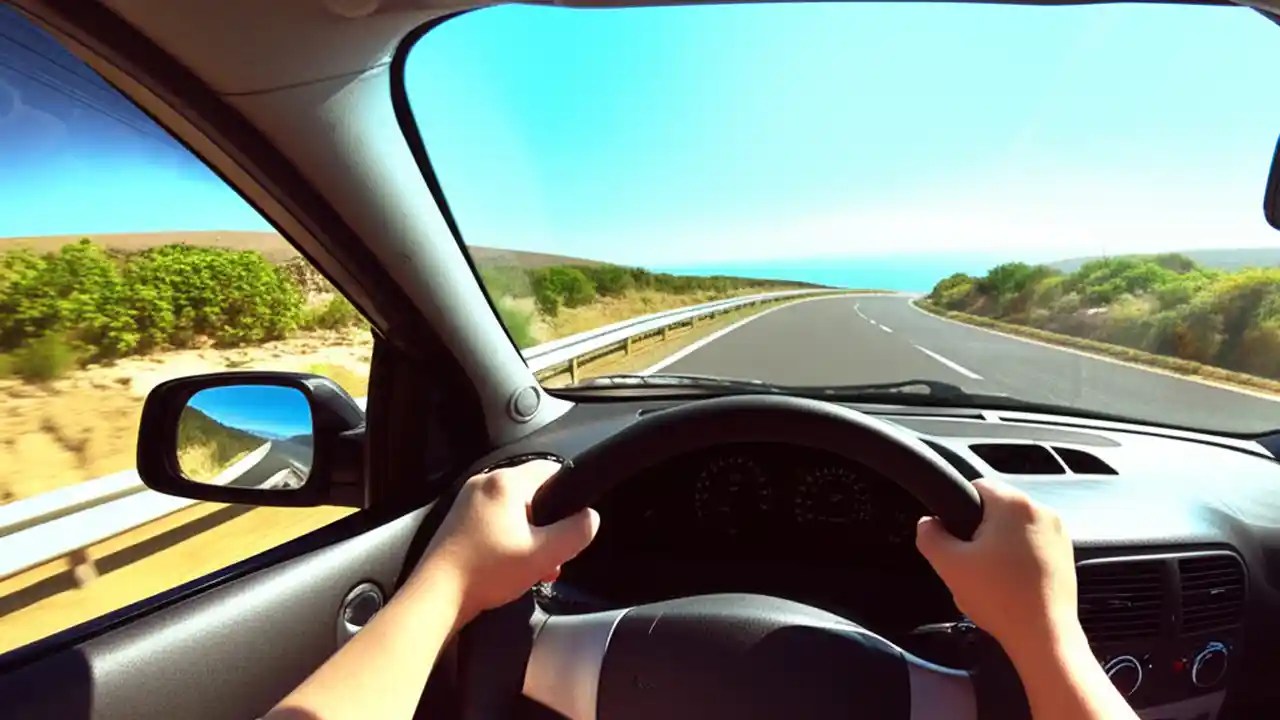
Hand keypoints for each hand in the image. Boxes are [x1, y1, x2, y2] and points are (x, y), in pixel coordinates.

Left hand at [409, 459, 599, 624]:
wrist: (438, 595)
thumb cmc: (486, 572)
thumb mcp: (544, 554)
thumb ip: (575, 533)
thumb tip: (590, 519)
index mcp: (505, 483)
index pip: (552, 469)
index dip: (569, 495)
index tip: (571, 524)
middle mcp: (484, 484)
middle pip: (533, 494)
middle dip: (548, 526)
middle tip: (551, 555)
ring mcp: (468, 501)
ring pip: (515, 510)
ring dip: (530, 536)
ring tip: (532, 567)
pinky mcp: (460, 520)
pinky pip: (496, 521)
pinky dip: (509, 539)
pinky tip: (511, 566)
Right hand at [915, 478, 1078, 658]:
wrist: (1043, 636)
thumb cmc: (999, 598)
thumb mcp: (949, 565)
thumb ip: (930, 536)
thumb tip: (928, 523)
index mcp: (1014, 504)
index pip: (975, 486)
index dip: (958, 511)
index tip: (957, 541)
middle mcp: (1041, 510)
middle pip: (996, 509)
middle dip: (980, 531)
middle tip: (972, 563)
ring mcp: (1059, 532)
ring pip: (1014, 528)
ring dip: (999, 544)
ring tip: (992, 576)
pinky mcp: (1066, 553)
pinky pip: (1032, 544)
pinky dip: (1019, 557)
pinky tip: (1011, 583)